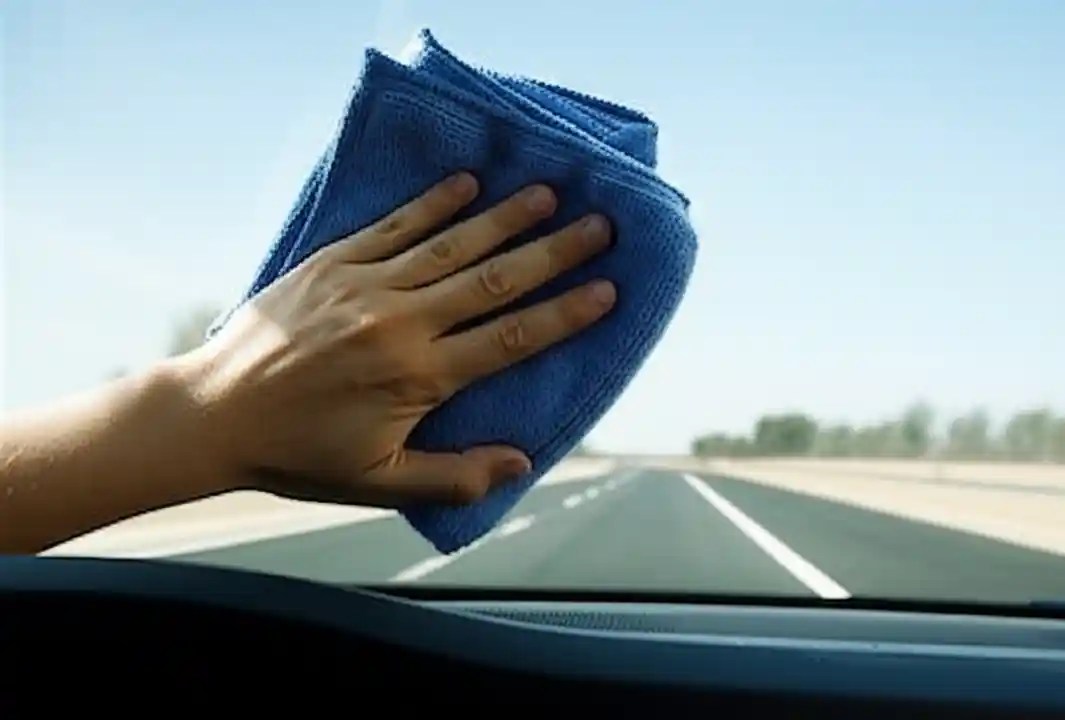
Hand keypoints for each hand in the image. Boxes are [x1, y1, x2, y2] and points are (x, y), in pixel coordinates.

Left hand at [179, 173, 614, 506]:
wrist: (211, 416)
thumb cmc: (299, 456)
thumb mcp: (379, 482)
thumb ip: (455, 476)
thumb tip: (522, 461)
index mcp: (418, 377)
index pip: (510, 339)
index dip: (564, 314)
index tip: (607, 290)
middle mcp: (399, 323)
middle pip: (494, 280)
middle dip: (553, 252)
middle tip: (600, 227)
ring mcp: (363, 287)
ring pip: (450, 245)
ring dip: (504, 217)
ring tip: (549, 194)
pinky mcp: (331, 264)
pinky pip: (393, 226)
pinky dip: (432, 204)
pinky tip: (467, 184)